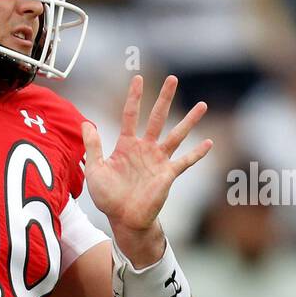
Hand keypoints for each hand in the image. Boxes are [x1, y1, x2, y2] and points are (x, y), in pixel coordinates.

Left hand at [82, 75, 211, 259]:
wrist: (123, 219)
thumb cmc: (108, 197)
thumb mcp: (95, 170)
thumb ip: (93, 147)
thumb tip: (85, 123)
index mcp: (126, 145)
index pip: (130, 115)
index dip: (134, 97)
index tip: (137, 78)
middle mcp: (144, 149)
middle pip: (157, 118)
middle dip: (164, 98)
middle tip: (172, 79)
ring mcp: (158, 160)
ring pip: (176, 135)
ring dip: (189, 120)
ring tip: (202, 105)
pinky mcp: (168, 174)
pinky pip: (185, 161)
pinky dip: (197, 153)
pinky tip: (209, 142)